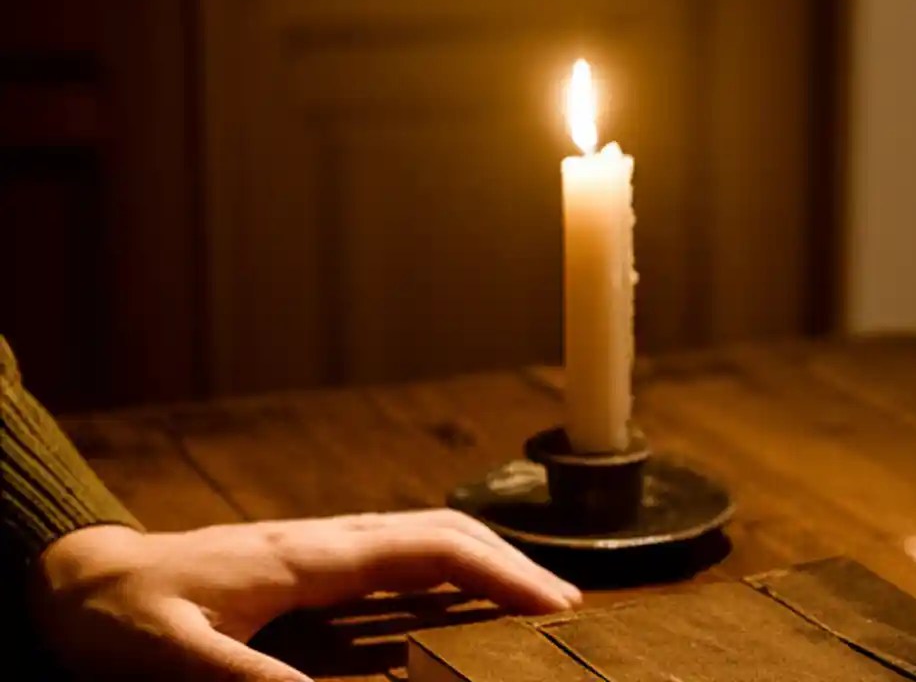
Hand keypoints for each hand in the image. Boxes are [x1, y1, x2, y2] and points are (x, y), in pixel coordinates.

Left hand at [29, 510, 580, 680]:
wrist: (80, 579)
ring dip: (484, 561)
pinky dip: (445, 569)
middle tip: (563, 610)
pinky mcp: (310, 562)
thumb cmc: (124, 614)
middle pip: (443, 531)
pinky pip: (397, 555)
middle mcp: (328, 540)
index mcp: (312, 554)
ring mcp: (321, 547)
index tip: (550, 609)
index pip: (429, 547)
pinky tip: (456, 599)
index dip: (499, 574)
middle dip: (510, 562)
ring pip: (424, 536)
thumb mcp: (180, 657)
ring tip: (528, 602)